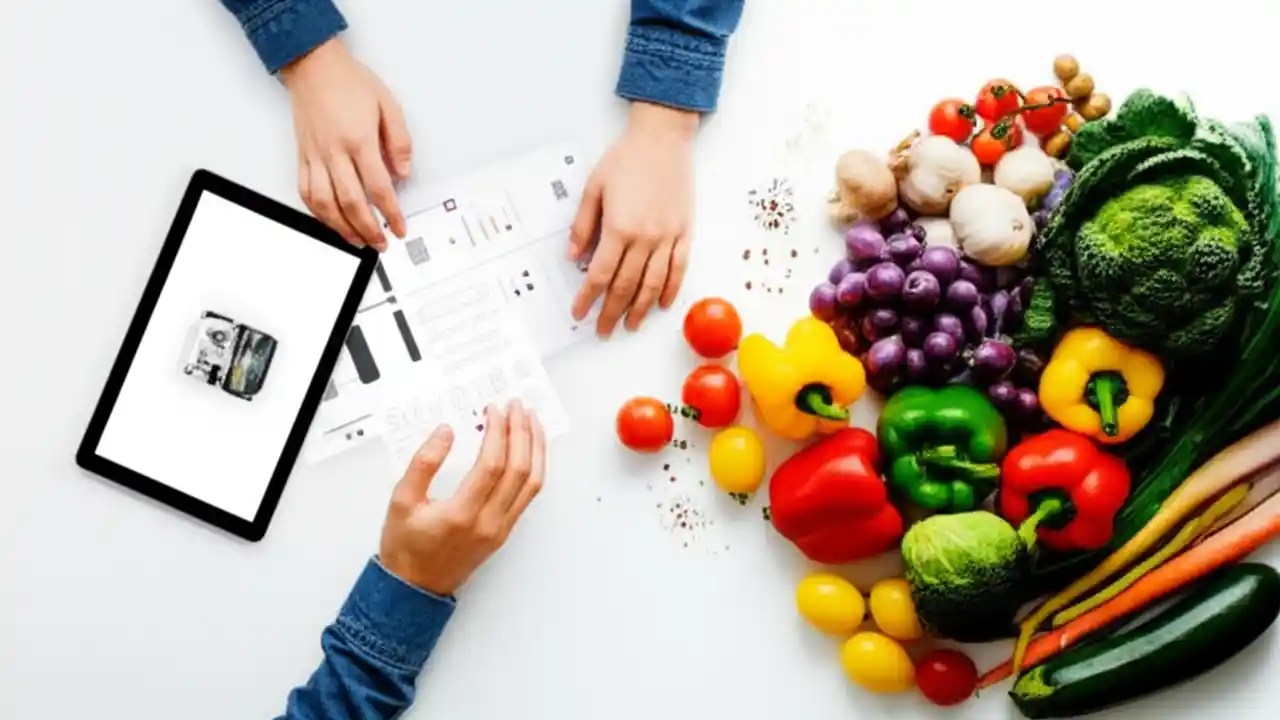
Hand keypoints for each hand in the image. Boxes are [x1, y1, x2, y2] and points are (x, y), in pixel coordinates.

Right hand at [281, 37, 409, 250]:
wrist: (314, 65)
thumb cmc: (349, 82)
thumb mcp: (388, 105)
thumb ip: (399, 142)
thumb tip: (403, 173)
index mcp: (359, 139)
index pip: (378, 187)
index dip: (391, 213)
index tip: (399, 227)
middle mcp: (334, 151)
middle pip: (351, 202)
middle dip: (368, 229)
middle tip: (381, 243)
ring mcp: (315, 155)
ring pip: (325, 203)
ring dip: (341, 227)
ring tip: (357, 240)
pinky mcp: (302, 155)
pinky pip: (305, 191)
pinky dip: (317, 212)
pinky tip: (329, 221)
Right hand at [379, 401, 545, 595]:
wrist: (414, 588)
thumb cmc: (406, 548)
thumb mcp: (400, 501)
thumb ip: (423, 463)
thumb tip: (445, 432)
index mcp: (462, 515)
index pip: (493, 464)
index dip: (498, 432)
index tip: (494, 410)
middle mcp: (488, 523)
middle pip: (519, 469)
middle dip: (521, 432)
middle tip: (516, 407)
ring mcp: (500, 528)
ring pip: (532, 482)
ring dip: (535, 448)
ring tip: (531, 422)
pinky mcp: (504, 531)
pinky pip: (529, 495)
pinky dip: (534, 467)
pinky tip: (530, 450)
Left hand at [570, 102, 698, 335]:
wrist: (662, 138)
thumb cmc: (626, 158)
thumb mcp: (593, 188)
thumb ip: (583, 225)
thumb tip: (574, 256)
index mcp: (619, 227)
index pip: (600, 274)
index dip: (588, 298)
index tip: (580, 312)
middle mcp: (645, 237)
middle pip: (625, 286)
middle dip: (611, 312)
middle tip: (602, 329)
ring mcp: (668, 237)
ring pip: (653, 284)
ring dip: (640, 309)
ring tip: (630, 325)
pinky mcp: (684, 232)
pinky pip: (679, 269)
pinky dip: (670, 290)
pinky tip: (661, 304)